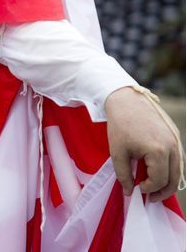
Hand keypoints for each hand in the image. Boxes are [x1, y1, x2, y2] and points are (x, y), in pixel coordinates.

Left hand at [105, 86, 181, 201]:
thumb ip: (124, 174)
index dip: (148, 189)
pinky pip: (178, 158)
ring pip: (179, 170)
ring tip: (154, 188)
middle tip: (150, 198)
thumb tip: (129, 192)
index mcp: (159, 151)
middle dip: (162, 191)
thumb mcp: (117, 152)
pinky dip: (170, 169)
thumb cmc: (120, 125)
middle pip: (174, 179)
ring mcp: (176, 140)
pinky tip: (159, 172)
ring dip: (168, 182)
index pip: (159, 180)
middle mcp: (173, 147)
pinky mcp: (175, 135)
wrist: (125, 99)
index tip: (137, 189)